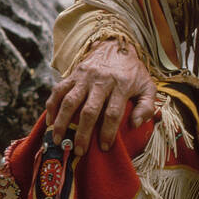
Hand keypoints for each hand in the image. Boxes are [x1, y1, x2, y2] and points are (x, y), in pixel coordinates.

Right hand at [45, 40, 156, 156]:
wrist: (116, 46)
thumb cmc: (133, 73)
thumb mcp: (148, 86)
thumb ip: (146, 106)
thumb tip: (136, 124)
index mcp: (121, 85)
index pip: (113, 112)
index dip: (108, 132)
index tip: (104, 147)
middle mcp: (101, 81)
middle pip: (89, 110)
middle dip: (83, 133)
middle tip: (79, 151)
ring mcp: (85, 77)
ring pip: (70, 101)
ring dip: (62, 123)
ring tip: (59, 140)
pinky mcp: (73, 74)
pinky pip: (58, 90)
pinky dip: (51, 106)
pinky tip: (50, 121)